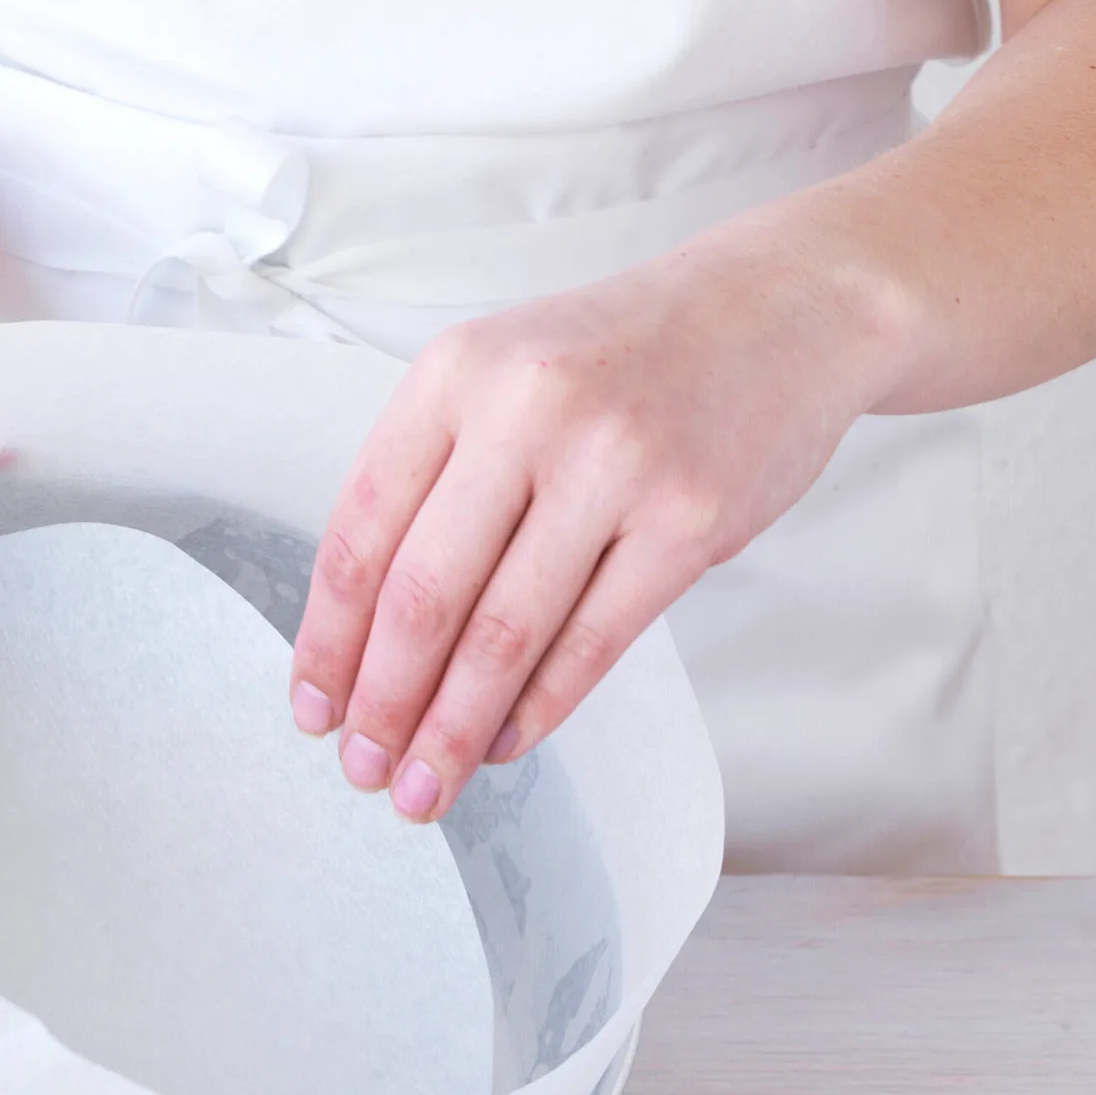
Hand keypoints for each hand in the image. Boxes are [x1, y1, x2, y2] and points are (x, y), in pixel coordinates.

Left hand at [287, 225, 902, 821]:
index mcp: (455, 374)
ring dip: (453, 731)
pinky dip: (539, 709)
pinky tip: (505, 743)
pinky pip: (593, 643)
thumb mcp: (504, 376)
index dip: (327, 640)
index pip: (360, 533)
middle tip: (363, 769)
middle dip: (383, 705)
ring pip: (504, 636)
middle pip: (423, 598)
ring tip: (425, 786)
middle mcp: (527, 412)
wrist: (783, 307)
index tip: (312, 708)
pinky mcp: (690, 520)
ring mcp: (614, 465)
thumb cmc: (626, 358)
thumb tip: (368, 638)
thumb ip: (435, 479)